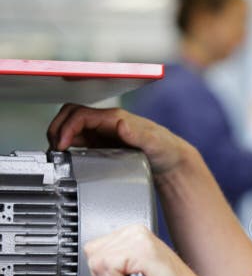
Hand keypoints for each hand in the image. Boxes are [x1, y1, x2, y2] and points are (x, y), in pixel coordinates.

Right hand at [47, 104, 189, 175]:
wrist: (172, 160)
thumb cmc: (166, 149)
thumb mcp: (154, 143)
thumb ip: (138, 134)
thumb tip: (120, 124)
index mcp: (115, 118)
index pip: (80, 115)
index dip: (66, 128)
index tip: (61, 145)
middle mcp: (107, 122)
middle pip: (70, 116)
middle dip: (57, 129)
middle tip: (55, 149)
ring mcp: (103, 132)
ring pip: (72, 127)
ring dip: (60, 137)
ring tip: (58, 154)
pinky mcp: (102, 143)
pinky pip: (78, 139)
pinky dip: (68, 145)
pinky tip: (68, 157)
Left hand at [84, 224, 206, 275]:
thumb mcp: (131, 271)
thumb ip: (113, 261)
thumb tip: (92, 262)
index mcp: (132, 234)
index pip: (94, 248)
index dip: (103, 270)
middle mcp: (136, 232)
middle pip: (93, 253)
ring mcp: (140, 239)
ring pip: (99, 260)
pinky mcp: (144, 250)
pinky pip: (111, 267)